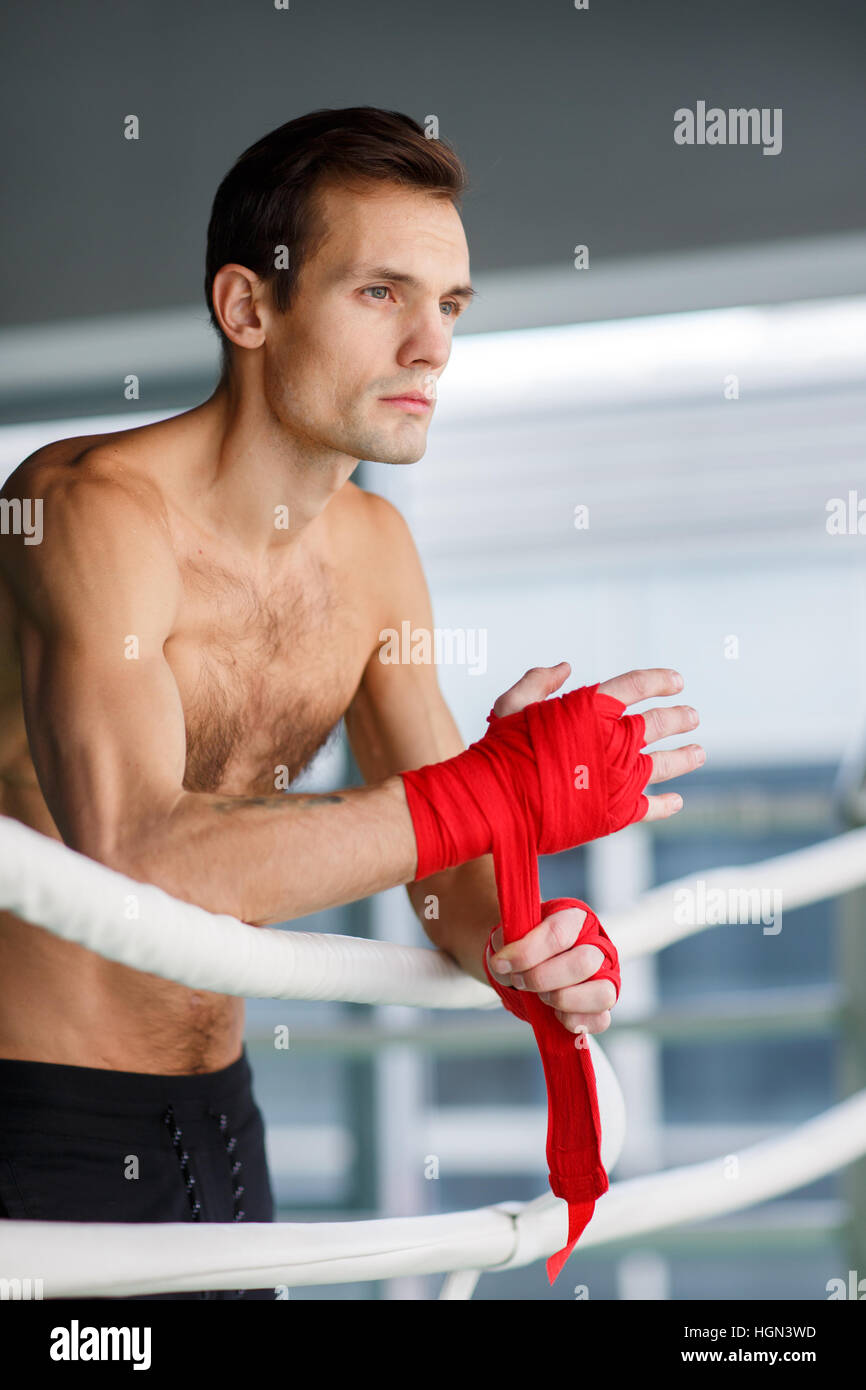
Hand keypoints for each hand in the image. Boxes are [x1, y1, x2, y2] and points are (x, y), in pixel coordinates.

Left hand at [485, 905, 613, 1036]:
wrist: (527, 966)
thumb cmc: (524, 948)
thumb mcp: (510, 936)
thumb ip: (505, 940)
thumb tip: (504, 956)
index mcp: (574, 918)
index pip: (558, 932)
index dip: (527, 952)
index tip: (501, 963)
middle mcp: (597, 945)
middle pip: (583, 962)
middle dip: (542, 978)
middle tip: (519, 981)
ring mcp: (605, 977)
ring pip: (602, 993)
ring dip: (562, 999)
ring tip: (540, 997)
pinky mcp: (602, 1005)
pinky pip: (600, 1020)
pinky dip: (573, 1021)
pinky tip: (554, 1014)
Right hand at [492, 661, 703, 821]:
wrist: (499, 800)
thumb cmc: (502, 750)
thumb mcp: (513, 705)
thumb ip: (538, 681)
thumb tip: (565, 667)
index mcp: (591, 709)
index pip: (635, 685)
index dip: (659, 680)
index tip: (677, 681)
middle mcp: (612, 740)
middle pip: (658, 724)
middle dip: (678, 718)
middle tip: (692, 716)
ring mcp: (619, 777)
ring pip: (662, 764)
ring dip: (684, 757)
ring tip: (699, 752)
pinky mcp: (616, 811)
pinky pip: (650, 807)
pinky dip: (666, 805)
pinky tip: (678, 801)